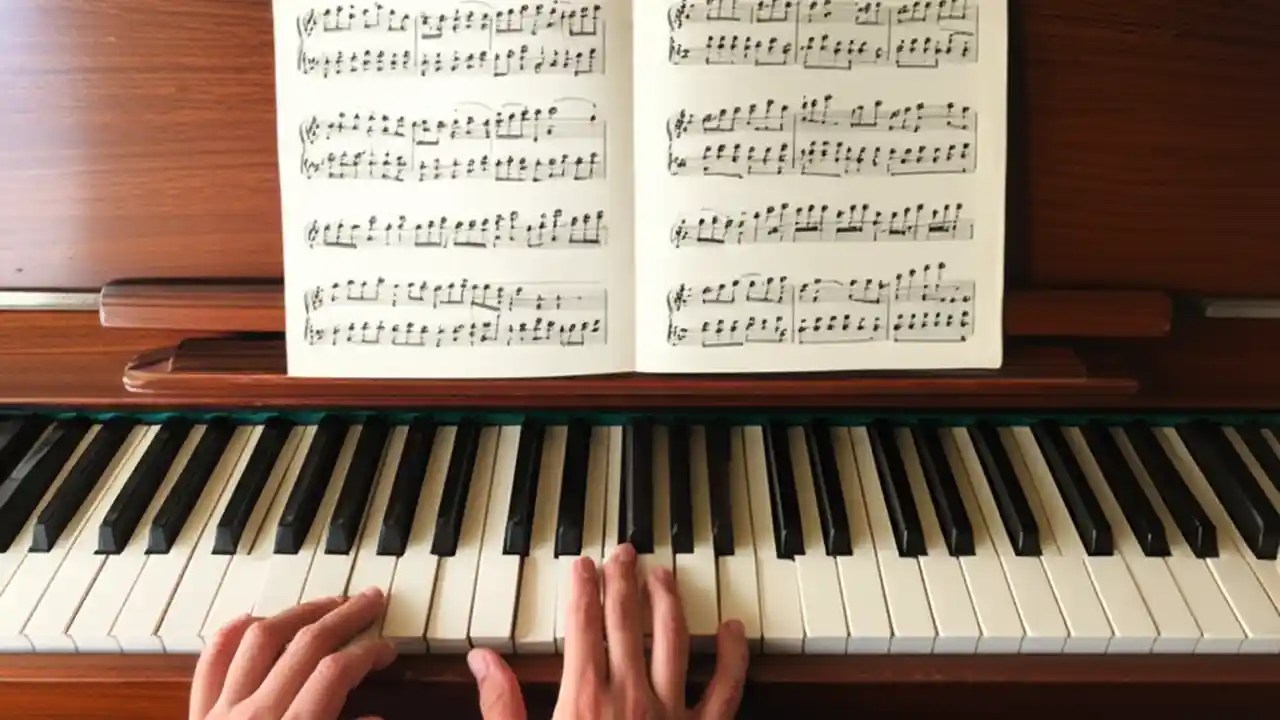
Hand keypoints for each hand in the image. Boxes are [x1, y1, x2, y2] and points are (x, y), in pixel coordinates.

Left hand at [190, 587, 396, 719]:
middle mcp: (255, 715)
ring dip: (296, 614)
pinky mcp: (199, 716)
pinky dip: (231, 635)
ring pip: (259, 640)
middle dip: (343, 617)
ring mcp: (221, 712)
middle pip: (304, 646)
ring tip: (324, 604)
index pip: (334, 673)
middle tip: (370, 601)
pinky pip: (211, 663)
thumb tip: (375, 718)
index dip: (367, 653)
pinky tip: (252, 620)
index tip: (387, 650)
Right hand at [468, 544, 749, 719]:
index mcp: (583, 700)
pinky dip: (733, 657)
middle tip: (624, 551)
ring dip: (669, 602)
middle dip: (624, 581)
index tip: (580, 564)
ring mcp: (672, 715)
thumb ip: (501, 707)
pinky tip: (734, 629)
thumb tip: (482, 659)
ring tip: (664, 573)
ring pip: (675, 640)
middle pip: (628, 622)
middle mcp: (631, 697)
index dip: (581, 589)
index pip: (582, 626)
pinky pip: (726, 690)